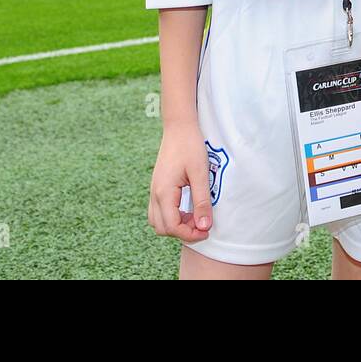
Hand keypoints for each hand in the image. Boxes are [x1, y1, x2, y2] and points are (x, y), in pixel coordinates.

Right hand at [148, 123, 213, 241]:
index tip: (207, 230)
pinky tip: (188, 208)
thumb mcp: (200, 174)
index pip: (172, 226)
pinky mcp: (157, 187)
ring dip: (176, 225)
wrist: (179, 127)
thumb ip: (201, 201)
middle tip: (202, 224)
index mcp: (163, 192)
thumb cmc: (190, 146)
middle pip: (162, 228)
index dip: (189, 234)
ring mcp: (153, 190)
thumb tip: (204, 226)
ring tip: (195, 216)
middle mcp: (154, 194)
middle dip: (182, 232)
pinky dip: (172, 216)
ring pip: (157, 221)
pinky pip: (159, 211)